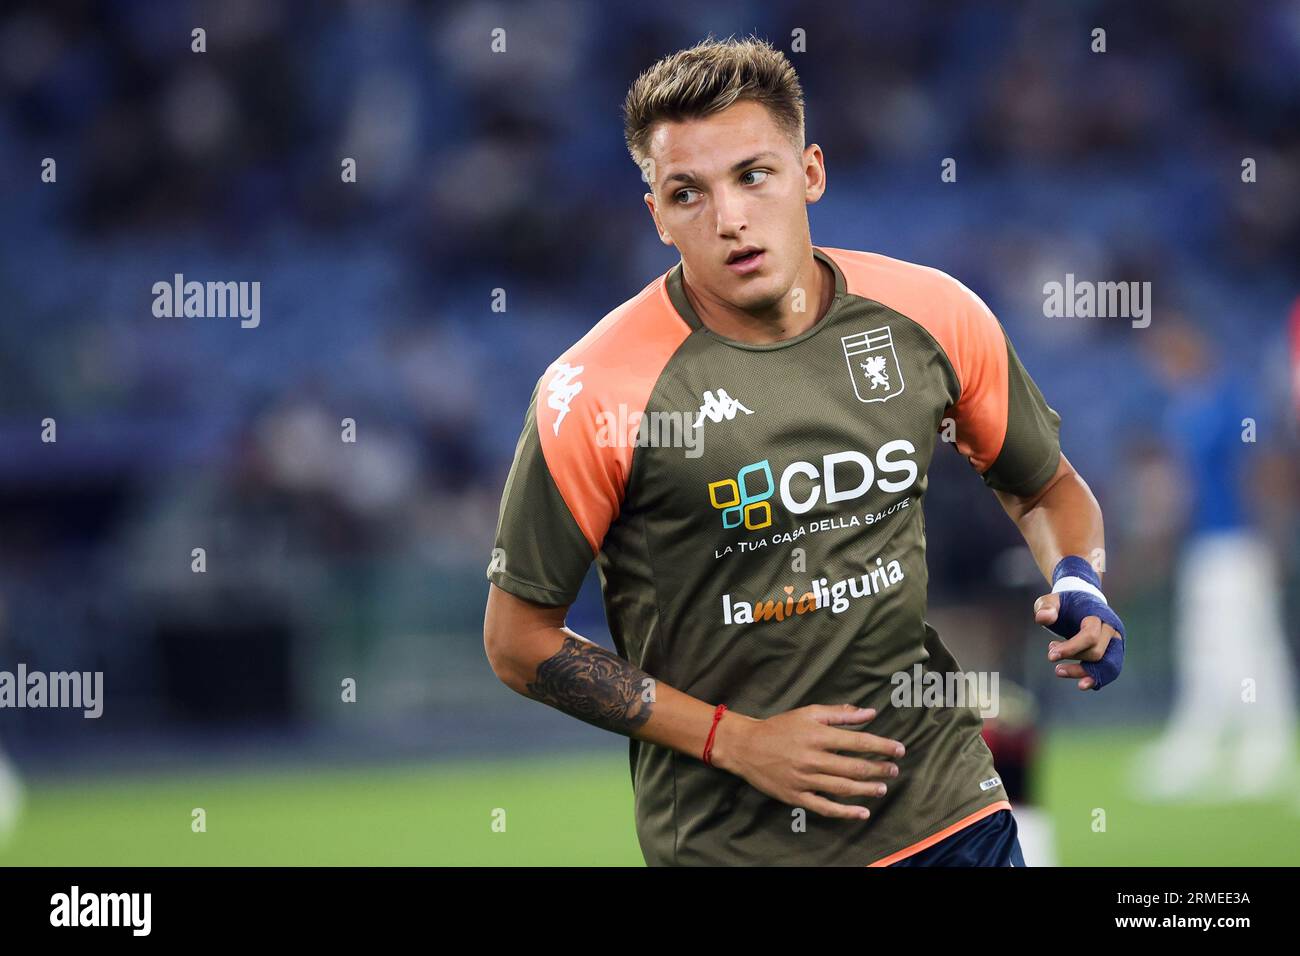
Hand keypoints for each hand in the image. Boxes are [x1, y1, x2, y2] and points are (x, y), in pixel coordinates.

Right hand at [710, 704, 904, 820]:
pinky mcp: (796, 796)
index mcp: (817, 735)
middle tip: (894, 770)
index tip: (899, 749)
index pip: (857, 741)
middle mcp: (812, 758)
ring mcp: (804, 779)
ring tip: (882, 788)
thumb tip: (870, 712)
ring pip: (843, 788)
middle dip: (878, 769)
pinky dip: (845, 812)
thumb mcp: (808, 713)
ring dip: (867, 789)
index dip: (881, 746)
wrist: (746, 747)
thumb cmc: (780, 727)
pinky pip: (825, 807)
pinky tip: (862, 812)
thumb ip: (840, 714)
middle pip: (854, 767)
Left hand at [1034, 592, 1123, 690]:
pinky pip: (1111, 670)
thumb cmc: (1066, 604)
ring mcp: (1115, 642)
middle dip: (1073, 658)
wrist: (1084, 603)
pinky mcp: (1114, 652)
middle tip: (1050, 656)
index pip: (1090, 636)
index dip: (1071, 649)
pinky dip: (1097, 678)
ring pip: (1108, 666)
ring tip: (1060, 672)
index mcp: (1097, 615)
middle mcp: (1111, 629)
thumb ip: (1046, 607)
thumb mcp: (1052, 601)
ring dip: (1086, 674)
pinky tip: (1081, 683)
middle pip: (1097, 653)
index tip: (1051, 656)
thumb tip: (1043, 618)